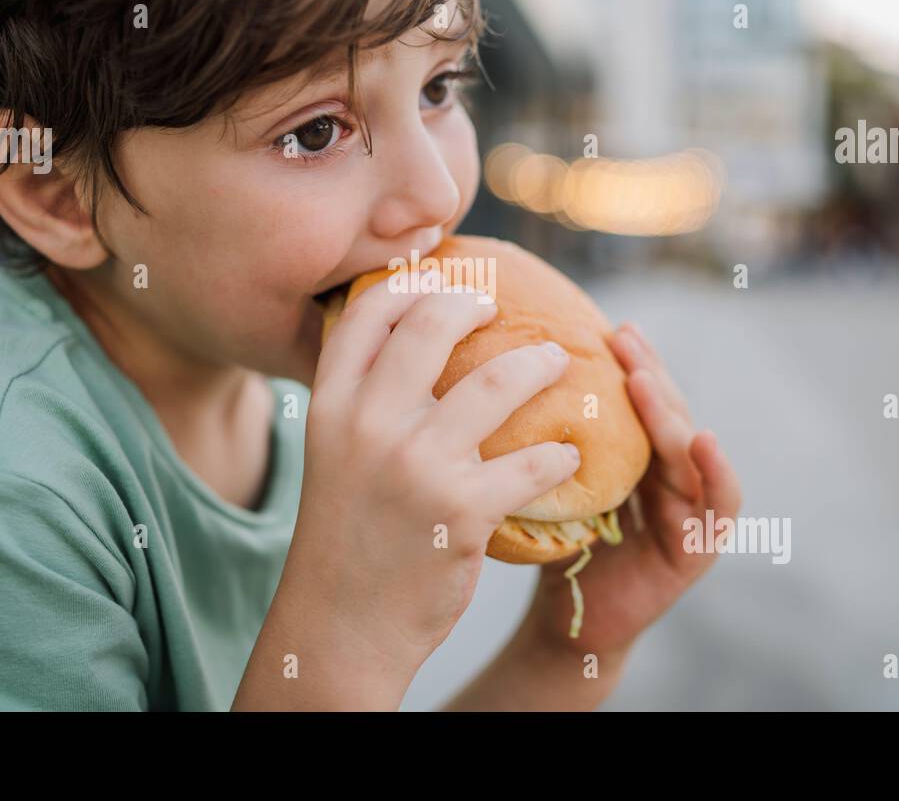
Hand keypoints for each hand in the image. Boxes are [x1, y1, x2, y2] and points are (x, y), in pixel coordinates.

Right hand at [286, 271, 582, 673]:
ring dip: (541, 364)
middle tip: (501, 308)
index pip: (371, 312)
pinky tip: (567, 458)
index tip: (444, 277)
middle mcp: (368, 423)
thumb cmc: (347, 533)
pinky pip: (532, 461)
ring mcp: (416, 464)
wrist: (342, 622)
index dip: (412, 282)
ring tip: (558, 363)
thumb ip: (365, 400)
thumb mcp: (334, 454)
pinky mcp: (461, 508)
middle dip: (477, 302)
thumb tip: (412, 336)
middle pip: (433, 324)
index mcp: (331, 405)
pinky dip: (559, 457)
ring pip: (499, 380)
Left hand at [521, 321, 742, 661]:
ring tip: (644, 380)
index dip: (630, 361)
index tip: (608, 327)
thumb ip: (542, 440)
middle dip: (649, 371)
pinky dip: (717, 472)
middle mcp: (667, 475)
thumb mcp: (546, 484)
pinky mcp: (697, 549)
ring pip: (689, 448)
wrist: (566, 626)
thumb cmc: (553, 552)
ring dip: (670, 411)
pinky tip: (702, 441)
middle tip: (624, 337)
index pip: (639, 398)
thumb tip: (489, 375)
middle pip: (667, 412)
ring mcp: (689, 510)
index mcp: (634, 455)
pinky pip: (718, 506)